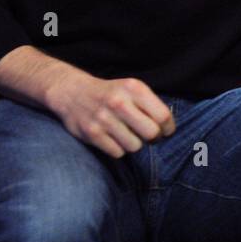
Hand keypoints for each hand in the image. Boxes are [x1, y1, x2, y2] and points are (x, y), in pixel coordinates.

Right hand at [46, 74, 174, 158]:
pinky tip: (113, 138)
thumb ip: (150, 105)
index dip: (168, 128)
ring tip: (127, 134)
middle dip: (154, 138)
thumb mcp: (132, 89)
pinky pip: (118, 153)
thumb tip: (168, 129)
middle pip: (151, 133)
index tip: (166, 131)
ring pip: (135, 146)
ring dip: (134, 144)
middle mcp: (119, 102)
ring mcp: (104, 119)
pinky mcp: (92, 133)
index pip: (163, 116)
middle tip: (149, 136)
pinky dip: (118, 149)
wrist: (72, 92)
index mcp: (134, 88)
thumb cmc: (111, 94)